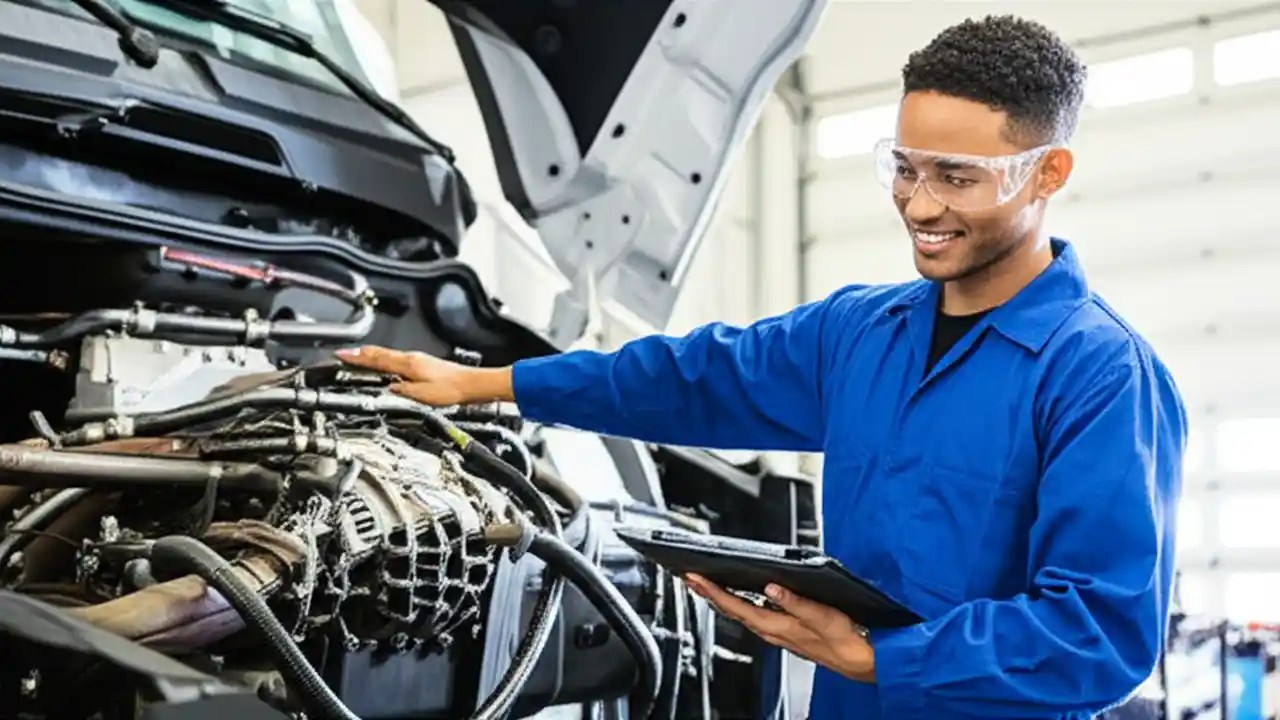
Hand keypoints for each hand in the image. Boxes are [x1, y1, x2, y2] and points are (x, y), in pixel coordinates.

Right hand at [334, 345, 511, 406]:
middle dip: (361, 354)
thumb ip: (403, 391)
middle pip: (381, 354)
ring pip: (389, 356)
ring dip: (372, 356)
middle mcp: (412, 359)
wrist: (473, 384)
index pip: (377, 359)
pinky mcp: (425, 365)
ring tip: (360, 358)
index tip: (342, 355)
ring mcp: (419, 360)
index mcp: (408, 364)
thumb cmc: (452, 389)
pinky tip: (386, 366)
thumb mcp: (423, 395)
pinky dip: (386, 361)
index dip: (358, 358)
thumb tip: (389, 389)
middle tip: (345, 354)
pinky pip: (398, 360)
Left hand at [684, 574, 874, 681]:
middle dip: (709, 594)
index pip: (736, 606)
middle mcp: (773, 632)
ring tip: (707, 586)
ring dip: (722, 600)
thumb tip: (771, 588)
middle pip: (732, 612)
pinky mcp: (786, 633)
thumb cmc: (845, 640)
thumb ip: (795, 602)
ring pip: (741, 615)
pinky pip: (754, 618)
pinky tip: (740, 600)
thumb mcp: (822, 616)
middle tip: (691, 579)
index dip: (713, 592)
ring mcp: (778, 634)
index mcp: (777, 625)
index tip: (695, 579)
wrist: (861, 660)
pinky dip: (740, 606)